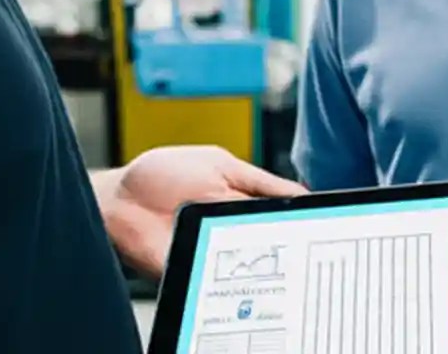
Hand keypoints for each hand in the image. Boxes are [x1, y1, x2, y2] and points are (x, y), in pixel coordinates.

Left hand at [94, 146, 307, 278]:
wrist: (119, 200)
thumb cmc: (161, 175)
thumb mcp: (220, 165)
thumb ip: (259, 182)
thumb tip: (301, 196)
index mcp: (245, 203)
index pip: (285, 216)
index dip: (305, 220)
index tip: (327, 222)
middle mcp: (235, 231)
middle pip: (275, 242)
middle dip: (291, 242)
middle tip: (304, 238)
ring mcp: (217, 252)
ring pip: (255, 264)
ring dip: (265, 257)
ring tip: (272, 246)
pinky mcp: (199, 273)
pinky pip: (225, 281)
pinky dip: (236, 278)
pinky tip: (243, 265)